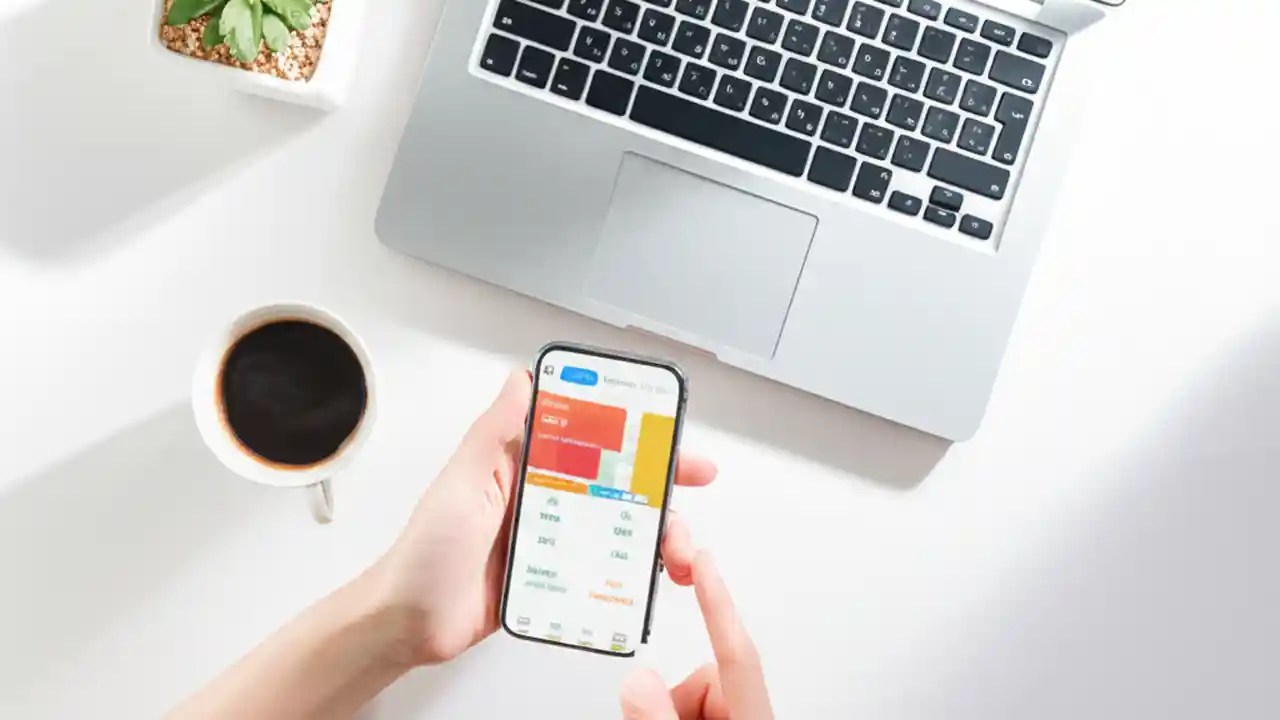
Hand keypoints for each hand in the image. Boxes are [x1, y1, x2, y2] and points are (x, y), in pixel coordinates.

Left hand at [367, 370, 717, 665]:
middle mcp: (543, 499)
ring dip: (657, 535)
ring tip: (676, 551)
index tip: (667, 428)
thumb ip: (495, 433)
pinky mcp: (554, 580)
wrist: (409, 625)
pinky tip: (651, 581)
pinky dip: (632, 575)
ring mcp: (552, 541)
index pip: (588, 436)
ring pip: (620, 529)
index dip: (631, 430)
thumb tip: (522, 377)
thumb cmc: (424, 553)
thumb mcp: (461, 483)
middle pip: (617, 482)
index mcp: (523, 467)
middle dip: (663, 482)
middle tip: (695, 482)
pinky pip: (603, 572)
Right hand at [619, 551, 772, 719]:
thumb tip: (638, 678)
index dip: (716, 601)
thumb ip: (659, 717)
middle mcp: (749, 711)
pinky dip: (673, 713)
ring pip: (695, 692)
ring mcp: (739, 715)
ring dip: (672, 707)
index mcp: (752, 715)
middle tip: (656, 708)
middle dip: (679, 690)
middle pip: (707, 672)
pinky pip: (692, 706)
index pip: (734, 650)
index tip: (702, 560)